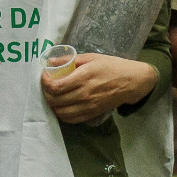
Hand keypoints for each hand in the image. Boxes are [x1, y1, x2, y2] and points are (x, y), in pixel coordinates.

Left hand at [41, 53, 158, 124]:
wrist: (131, 82)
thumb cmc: (111, 66)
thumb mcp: (91, 57)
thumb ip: (70, 60)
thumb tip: (51, 61)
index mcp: (84, 77)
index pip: (56, 86)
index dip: (45, 82)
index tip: (44, 76)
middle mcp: (84, 94)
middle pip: (55, 100)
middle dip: (46, 93)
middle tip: (47, 85)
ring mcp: (88, 106)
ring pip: (60, 112)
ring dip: (52, 105)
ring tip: (52, 95)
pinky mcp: (91, 114)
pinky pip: (70, 119)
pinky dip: (61, 114)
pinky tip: (61, 105)